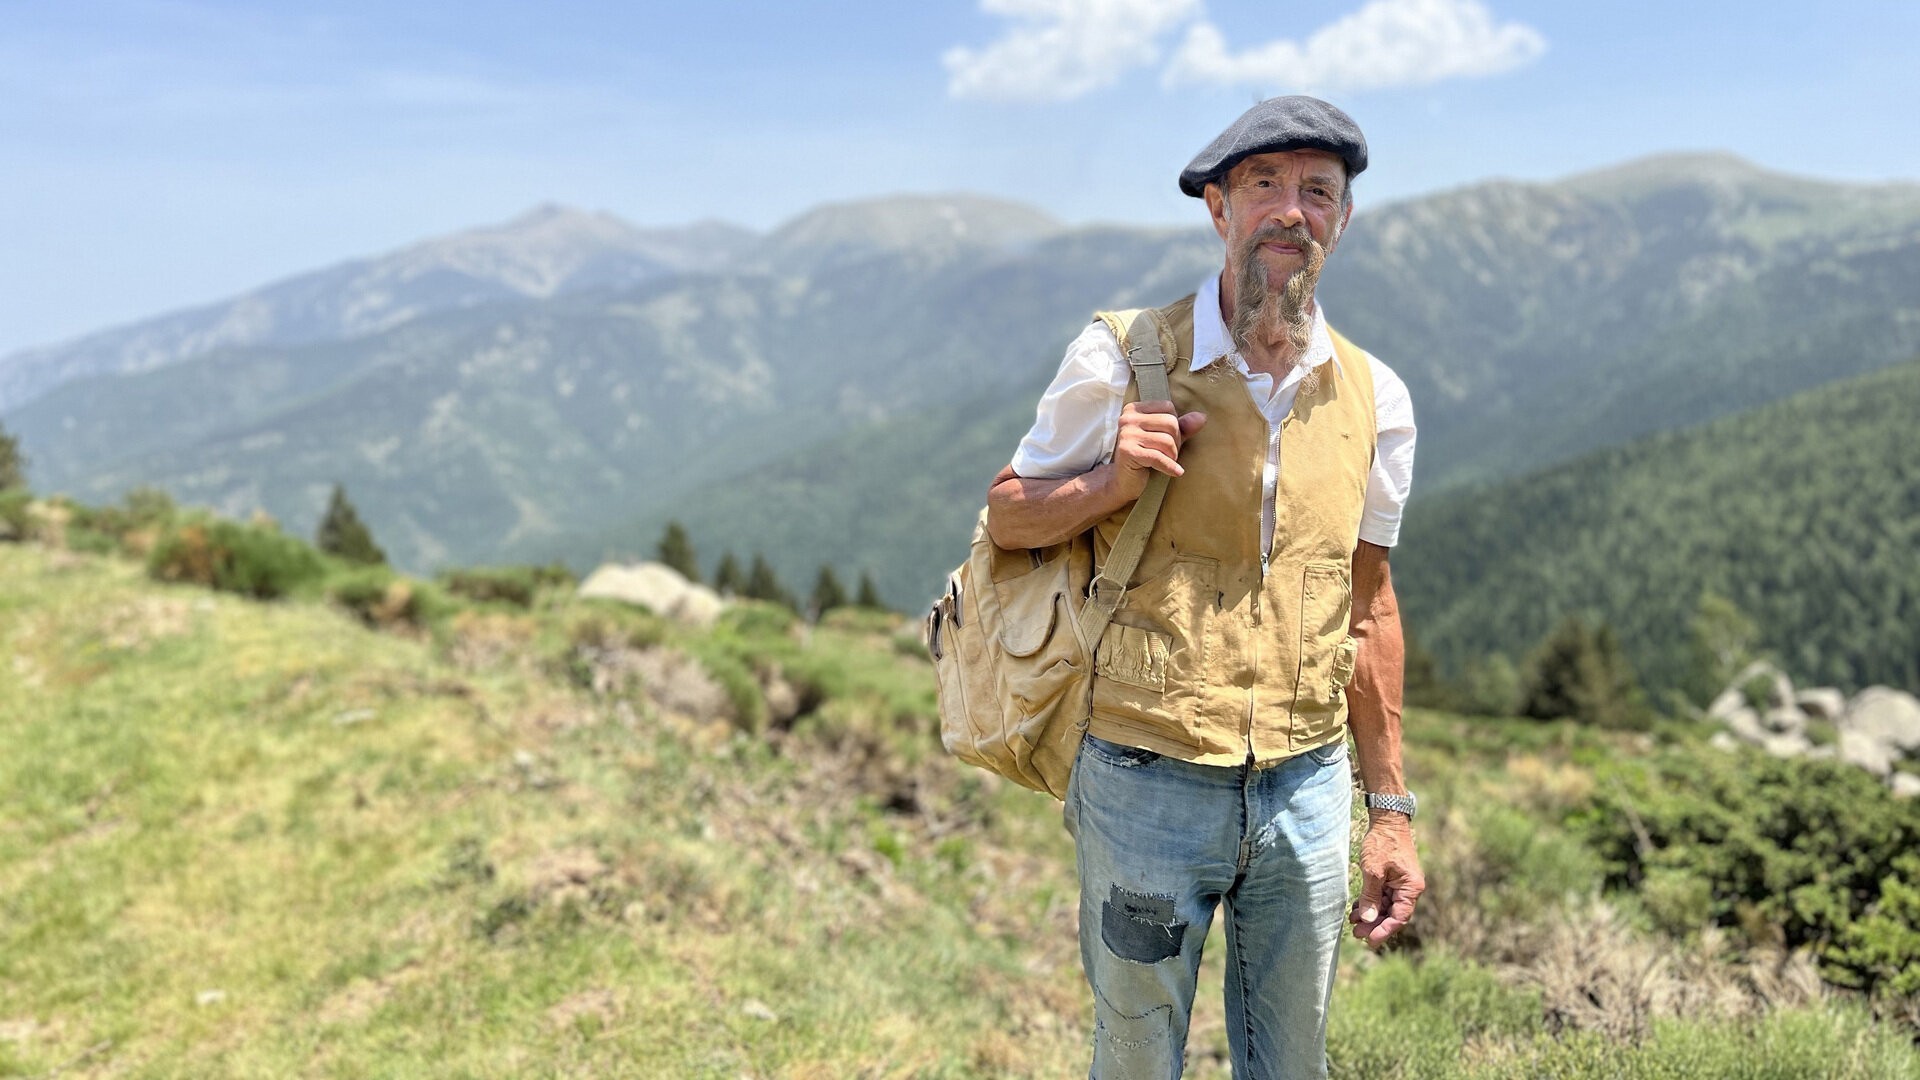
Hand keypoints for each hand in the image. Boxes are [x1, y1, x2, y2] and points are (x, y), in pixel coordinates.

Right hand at [1111, 400, 1206, 500]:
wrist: (1123, 481)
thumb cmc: (1145, 457)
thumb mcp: (1164, 438)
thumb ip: (1182, 426)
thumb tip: (1202, 417)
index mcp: (1134, 409)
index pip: (1168, 407)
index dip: (1176, 425)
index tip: (1169, 439)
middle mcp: (1128, 418)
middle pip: (1170, 423)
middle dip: (1176, 441)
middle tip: (1170, 454)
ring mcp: (1126, 434)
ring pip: (1167, 440)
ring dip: (1173, 455)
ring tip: (1168, 462)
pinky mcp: (1128, 452)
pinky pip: (1158, 457)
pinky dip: (1170, 467)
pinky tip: (1176, 472)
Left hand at [1349, 818, 1422, 948]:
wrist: (1387, 820)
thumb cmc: (1382, 843)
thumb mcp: (1373, 871)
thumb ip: (1371, 896)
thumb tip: (1367, 919)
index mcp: (1411, 888)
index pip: (1399, 917)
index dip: (1384, 930)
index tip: (1370, 940)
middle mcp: (1409, 888)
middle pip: (1392, 914)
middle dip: (1374, 924)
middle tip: (1356, 933)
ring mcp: (1401, 884)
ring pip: (1386, 907)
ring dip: (1370, 915)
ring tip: (1353, 922)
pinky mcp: (1392, 879)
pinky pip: (1382, 897)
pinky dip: (1370, 903)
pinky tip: (1356, 910)